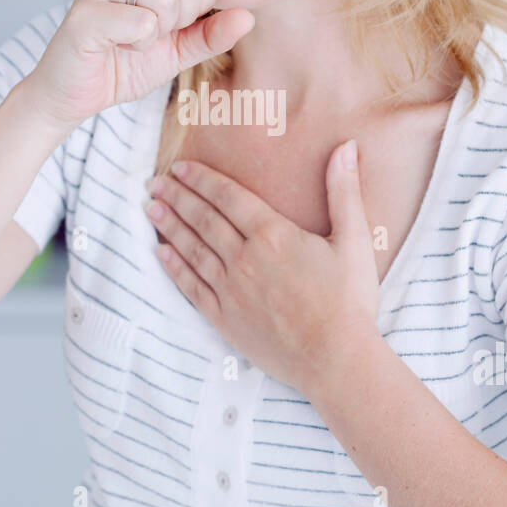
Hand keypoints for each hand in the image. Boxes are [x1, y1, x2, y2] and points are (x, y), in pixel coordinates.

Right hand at [23, 0, 254, 135]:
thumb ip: (212, 33)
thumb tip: (248, 16)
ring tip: (131, 40)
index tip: (169, 25)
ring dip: (157, 34)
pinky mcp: (85, 12)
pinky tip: (116, 46)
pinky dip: (139, 45)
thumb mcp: (179, 50)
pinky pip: (143, 23)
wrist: (75, 95)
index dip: (199, 6)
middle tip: (151, 33)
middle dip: (181, 19)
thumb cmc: (123, 64)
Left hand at [145, 139, 379, 394]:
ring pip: (192, 250)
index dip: (202, 179)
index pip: (228, 197)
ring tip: (151, 208)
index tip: (181, 167)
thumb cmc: (349, 301)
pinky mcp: (225, 319)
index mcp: (273, 235)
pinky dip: (174, 268)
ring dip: (169, 227)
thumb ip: (344, 191)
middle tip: (156, 182)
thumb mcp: (355, 240)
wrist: (336, 359)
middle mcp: (245, 259)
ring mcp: (231, 290)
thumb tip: (346, 147)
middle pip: (203, 220)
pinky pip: (191, 288)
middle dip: (178, 197)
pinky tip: (161, 254)